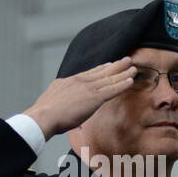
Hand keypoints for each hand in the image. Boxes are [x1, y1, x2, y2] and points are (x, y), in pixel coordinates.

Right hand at [23, 58, 137, 139]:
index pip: (90, 73)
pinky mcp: (95, 98)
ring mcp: (88, 88)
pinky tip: (131, 81)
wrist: (43, 116)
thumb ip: (60, 100)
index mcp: (70, 81)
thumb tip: (60, 105)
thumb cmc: (44, 113)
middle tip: (127, 60)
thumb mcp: (52, 100)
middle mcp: (81, 81)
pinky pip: (113, 89)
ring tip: (133, 67)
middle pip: (102, 71)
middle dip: (116, 66)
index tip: (109, 64)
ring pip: (110, 78)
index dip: (102, 68)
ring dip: (123, 73)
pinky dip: (123, 84)